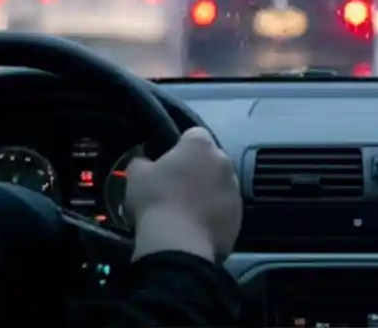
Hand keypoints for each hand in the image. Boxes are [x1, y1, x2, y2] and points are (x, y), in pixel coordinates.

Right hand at [122, 127, 241, 263]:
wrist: (178, 243)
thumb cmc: (156, 200)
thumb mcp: (137, 175)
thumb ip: (143, 161)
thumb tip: (146, 162)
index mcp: (200, 145)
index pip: (194, 135)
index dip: (180, 147)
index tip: (169, 163)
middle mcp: (224, 162)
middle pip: (211, 160)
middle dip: (198, 170)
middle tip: (177, 188)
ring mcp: (235, 189)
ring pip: (220, 185)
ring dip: (208, 193)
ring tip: (188, 211)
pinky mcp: (240, 215)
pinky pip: (225, 209)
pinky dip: (215, 215)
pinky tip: (197, 227)